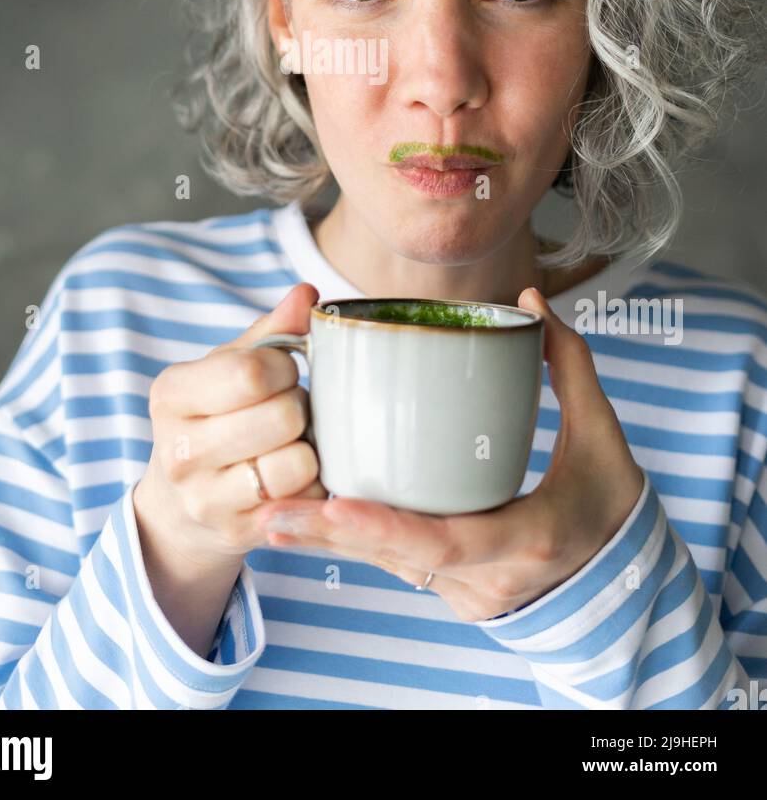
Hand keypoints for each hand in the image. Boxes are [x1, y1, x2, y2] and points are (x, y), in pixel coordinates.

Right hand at [134, 282, 326, 568]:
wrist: (182, 504)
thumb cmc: (214, 416)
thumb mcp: (227, 368)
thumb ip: (270, 331)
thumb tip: (307, 294)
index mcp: (171, 394)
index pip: (252, 371)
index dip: (285, 367)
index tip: (282, 372)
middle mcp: (179, 451)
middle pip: (281, 417)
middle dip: (299, 407)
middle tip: (289, 409)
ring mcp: (206, 500)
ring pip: (296, 465)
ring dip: (309, 448)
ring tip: (292, 441)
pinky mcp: (238, 534)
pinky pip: (306, 502)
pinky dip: (313, 484)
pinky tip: (295, 476)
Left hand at [255, 287, 646, 621]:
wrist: (625, 584)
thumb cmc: (612, 504)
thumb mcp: (602, 437)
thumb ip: (569, 366)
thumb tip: (527, 303)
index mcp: (527, 538)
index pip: (445, 539)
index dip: (388, 525)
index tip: (336, 504)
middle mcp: (491, 578)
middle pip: (399, 560)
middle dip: (331, 540)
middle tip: (271, 516)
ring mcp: (470, 594)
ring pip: (390, 568)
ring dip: (331, 545)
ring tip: (271, 518)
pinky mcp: (455, 593)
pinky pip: (400, 568)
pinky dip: (357, 546)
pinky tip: (306, 525)